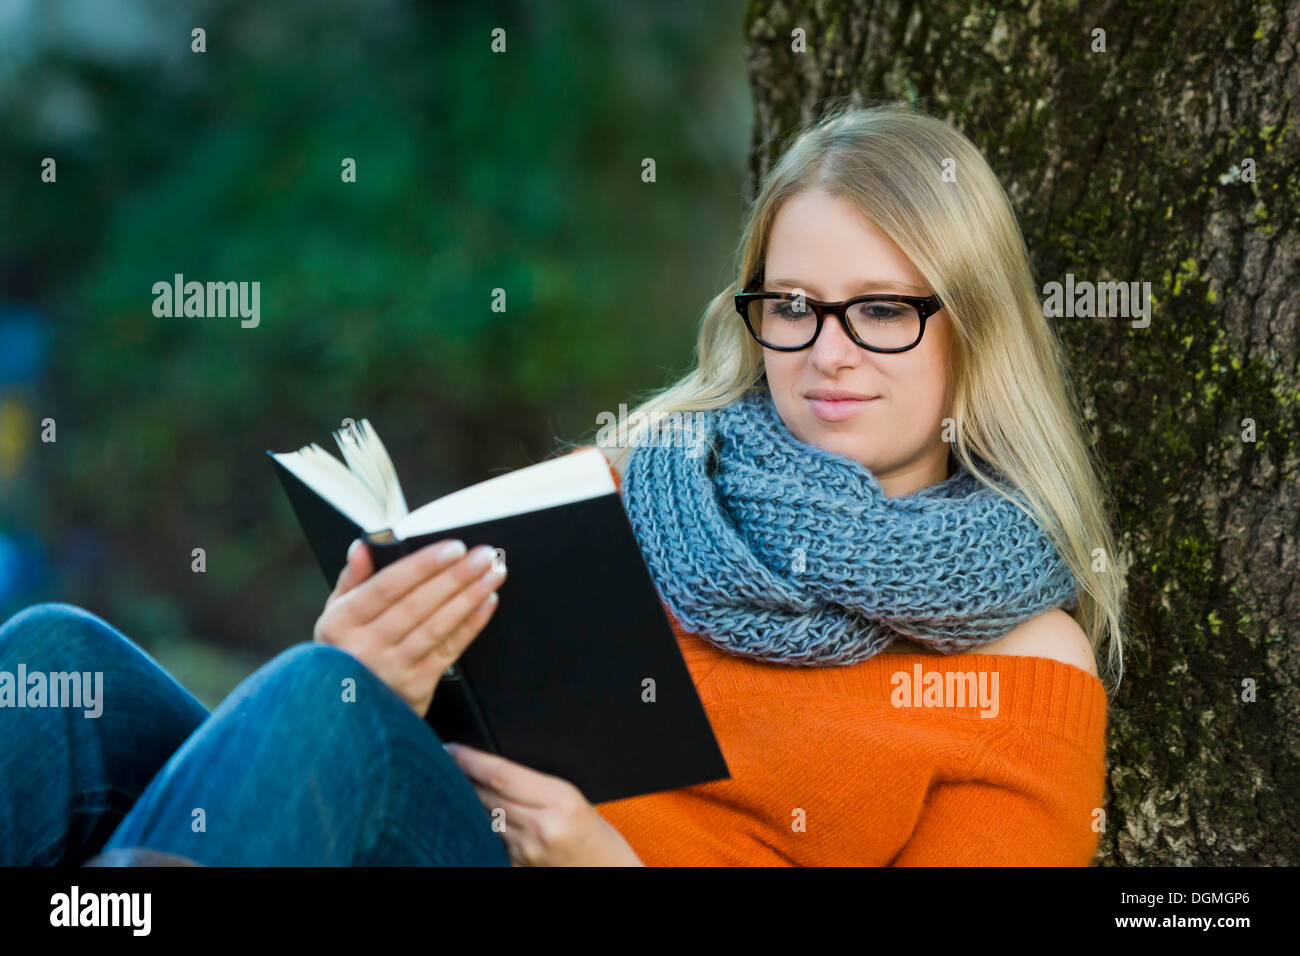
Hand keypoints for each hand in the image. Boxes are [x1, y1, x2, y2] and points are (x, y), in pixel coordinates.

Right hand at [313, 537, 505, 717]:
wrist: (345, 715)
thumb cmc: (343, 656)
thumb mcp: (335, 618)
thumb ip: (353, 580)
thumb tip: (363, 547)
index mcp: (342, 623)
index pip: (387, 586)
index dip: (423, 565)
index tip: (452, 548)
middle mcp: (365, 647)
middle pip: (418, 605)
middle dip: (456, 576)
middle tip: (484, 556)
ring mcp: (392, 670)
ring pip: (437, 627)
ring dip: (469, 598)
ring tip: (492, 575)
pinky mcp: (416, 688)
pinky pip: (449, 651)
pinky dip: (471, 625)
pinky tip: (486, 604)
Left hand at [445, 743, 644, 865]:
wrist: (607, 872)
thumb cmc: (593, 834)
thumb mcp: (572, 798)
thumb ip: (535, 784)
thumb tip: (493, 770)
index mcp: (560, 800)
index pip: (502, 774)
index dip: (470, 760)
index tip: (452, 748)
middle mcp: (541, 827)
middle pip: (485, 796)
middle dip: (462, 779)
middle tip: (444, 764)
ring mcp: (526, 851)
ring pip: (482, 819)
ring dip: (465, 803)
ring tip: (453, 788)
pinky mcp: (517, 867)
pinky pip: (489, 841)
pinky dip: (478, 827)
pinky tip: (471, 818)